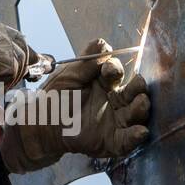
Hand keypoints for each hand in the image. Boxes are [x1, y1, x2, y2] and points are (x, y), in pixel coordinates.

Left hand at [0, 38, 150, 172]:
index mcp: (105, 83)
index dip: (115, 70)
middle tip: (139, 84)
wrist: (42, 124)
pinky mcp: (111, 140)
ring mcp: (115, 121)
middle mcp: (114, 100)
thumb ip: (86, 61)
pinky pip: (127, 139)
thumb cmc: (55, 97)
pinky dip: (135, 136)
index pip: (116, 73)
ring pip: (135, 113)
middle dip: (138, 87)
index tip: (108, 71)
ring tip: (142, 103)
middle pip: (133, 92)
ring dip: (141, 108)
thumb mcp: (69, 75)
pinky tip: (141, 131)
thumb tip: (103, 43)